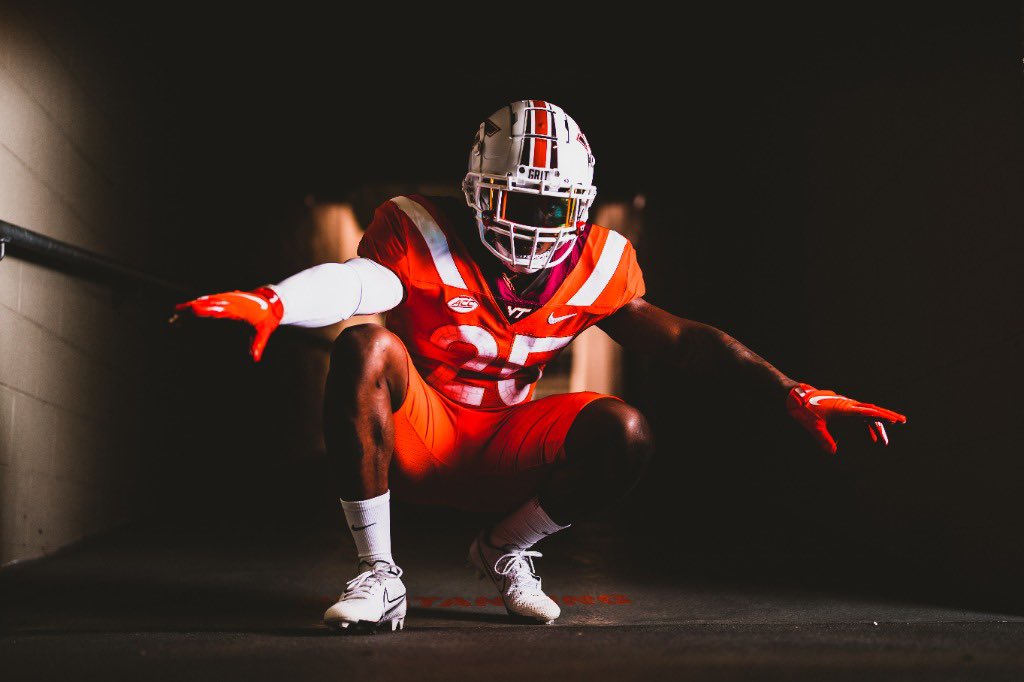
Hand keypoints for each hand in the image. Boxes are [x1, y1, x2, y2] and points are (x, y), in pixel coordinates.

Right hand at [170, 286, 283, 361]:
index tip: (192, 310)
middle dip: (190, 308)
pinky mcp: (224, 300)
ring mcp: (226, 299)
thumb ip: (258, 344)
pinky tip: (185, 309)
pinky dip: (196, 305)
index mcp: (237, 309)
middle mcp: (229, 301)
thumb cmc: (267, 318)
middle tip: (174, 315)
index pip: (218, 309)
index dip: (205, 309)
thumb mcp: (264, 331)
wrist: (272, 301)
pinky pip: (208, 301)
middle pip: (206, 303)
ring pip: (204, 301)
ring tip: (174, 313)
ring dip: (190, 306)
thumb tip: (255, 358)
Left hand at [786, 383, 905, 453]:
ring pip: (866, 415)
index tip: (895, 419)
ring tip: (885, 442)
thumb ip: (824, 439)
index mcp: (844, 408)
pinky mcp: (841, 409)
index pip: (867, 411)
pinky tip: (871, 438)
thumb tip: (832, 452)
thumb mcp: (813, 426)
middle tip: (902, 421)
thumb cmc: (804, 410)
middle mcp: (847, 405)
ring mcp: (845, 406)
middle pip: (871, 410)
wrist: (795, 397)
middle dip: (887, 417)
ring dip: (876, 426)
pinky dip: (866, 426)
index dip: (882, 416)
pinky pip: (859, 418)